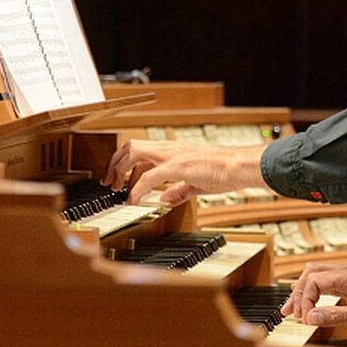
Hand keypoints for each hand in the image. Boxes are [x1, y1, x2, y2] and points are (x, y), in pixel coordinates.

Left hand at [99, 139, 266, 205]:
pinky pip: (148, 177)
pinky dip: (137, 189)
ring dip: (121, 171)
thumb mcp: (196, 184)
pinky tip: (134, 200)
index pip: (139, 150)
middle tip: (109, 183)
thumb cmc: (223, 172)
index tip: (117, 179)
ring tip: (118, 190)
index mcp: (173, 150)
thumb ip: (179, 191)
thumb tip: (165, 199)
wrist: (238, 167)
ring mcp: (173, 155)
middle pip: (130, 146)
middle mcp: (170, 148)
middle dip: (115, 164)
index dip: (123, 164)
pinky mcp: (178, 166)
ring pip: (134, 153)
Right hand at [281, 262, 346, 329]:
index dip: (303, 300)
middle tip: (288, 313)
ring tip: (294, 308)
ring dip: (305, 290)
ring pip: (318, 273)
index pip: (313, 281)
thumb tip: (310, 317)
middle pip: (311, 273)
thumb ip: (337, 315)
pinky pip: (329, 278)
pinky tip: (313, 301)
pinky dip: (316, 289)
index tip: (304, 319)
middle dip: (297, 293)